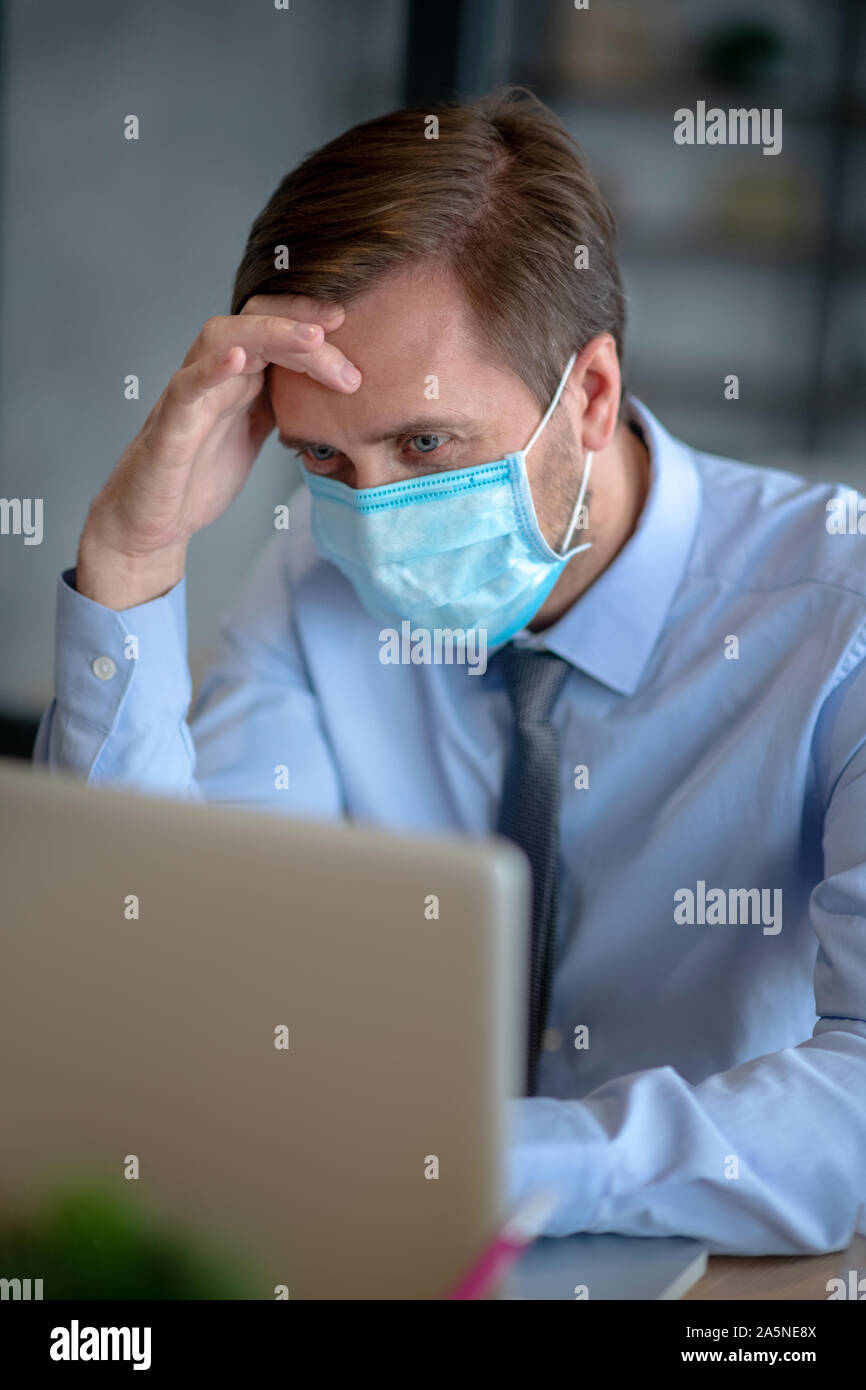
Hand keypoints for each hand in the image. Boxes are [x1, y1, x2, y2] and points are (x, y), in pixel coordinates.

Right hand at [77, 295, 359, 607]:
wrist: (153, 522)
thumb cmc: (199, 474)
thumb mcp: (255, 433)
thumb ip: (282, 405)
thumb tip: (330, 394)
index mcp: (237, 377)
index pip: (271, 324)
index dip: (306, 315)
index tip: (349, 320)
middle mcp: (213, 376)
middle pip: (254, 322)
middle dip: (301, 323)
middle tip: (345, 338)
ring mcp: (189, 396)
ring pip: (221, 339)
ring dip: (270, 333)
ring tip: (311, 339)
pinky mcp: (169, 427)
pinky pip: (186, 388)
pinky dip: (210, 369)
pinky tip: (238, 359)